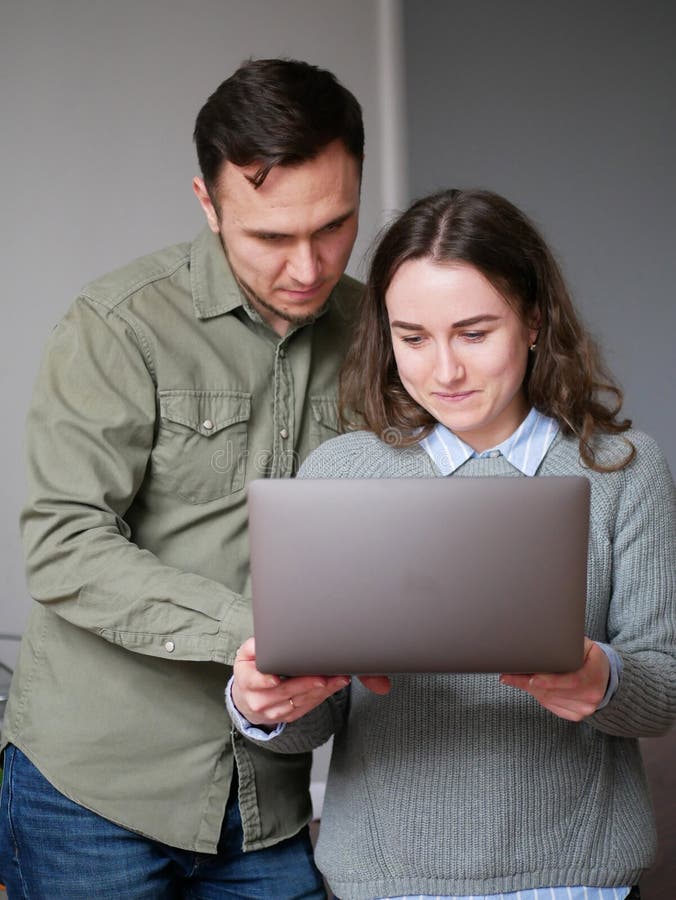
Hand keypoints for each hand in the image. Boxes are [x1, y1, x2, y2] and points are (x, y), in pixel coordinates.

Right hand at [232, 638, 389, 726]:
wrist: (248, 698)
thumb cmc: (251, 672)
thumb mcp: (245, 656)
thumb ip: (254, 646)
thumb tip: (266, 637)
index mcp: (247, 681)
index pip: (255, 682)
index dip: (265, 681)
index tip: (276, 679)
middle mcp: (260, 700)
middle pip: (285, 692)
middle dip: (306, 684)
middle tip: (323, 675)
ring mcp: (275, 711)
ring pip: (300, 701)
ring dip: (321, 690)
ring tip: (337, 678)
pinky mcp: (289, 716)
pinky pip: (308, 706)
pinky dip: (323, 695)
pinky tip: (334, 685)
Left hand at [499, 637, 609, 721]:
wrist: (605, 678)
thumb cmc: (590, 658)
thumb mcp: (585, 646)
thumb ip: (569, 645)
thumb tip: (542, 642)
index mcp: (594, 677)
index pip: (572, 681)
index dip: (550, 681)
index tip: (531, 678)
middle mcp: (590, 697)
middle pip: (554, 691)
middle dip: (528, 682)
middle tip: (508, 674)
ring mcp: (583, 709)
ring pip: (548, 699)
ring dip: (529, 688)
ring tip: (512, 677)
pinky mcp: (574, 715)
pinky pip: (550, 705)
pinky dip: (537, 695)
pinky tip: (530, 685)